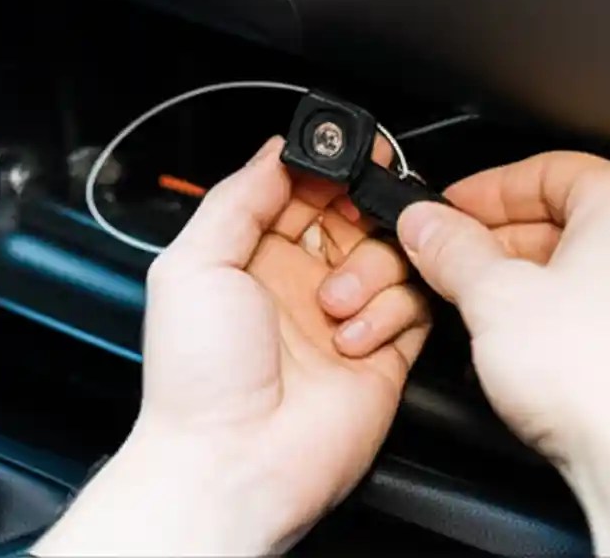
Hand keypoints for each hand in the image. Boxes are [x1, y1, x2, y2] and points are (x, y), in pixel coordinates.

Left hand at [34, 137, 429, 556]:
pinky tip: (353, 339)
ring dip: (370, 269)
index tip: (349, 156)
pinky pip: (416, 306)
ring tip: (333, 305)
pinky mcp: (384, 354)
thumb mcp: (193, 264)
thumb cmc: (198, 377)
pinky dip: (393, 311)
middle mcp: (300, 283)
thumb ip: (238, 197)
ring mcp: (345, 317)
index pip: (303, 189)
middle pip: (357, 215)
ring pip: (393, 254)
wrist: (233, 461)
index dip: (330, 168)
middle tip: (355, 220)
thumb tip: (277, 148)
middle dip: (363, 210)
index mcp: (252, 256)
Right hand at [331, 151, 609, 554]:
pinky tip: (519, 339)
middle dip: (496, 238)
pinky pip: (604, 305)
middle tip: (444, 257)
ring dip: (521, 277)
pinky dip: (556, 311)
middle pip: (564, 216)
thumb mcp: (494, 296)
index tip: (442, 211)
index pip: (545, 169)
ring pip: (583, 264)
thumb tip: (427, 224)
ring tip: (472, 301)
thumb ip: (451, 249)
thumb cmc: (601, 378)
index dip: (482, 190)